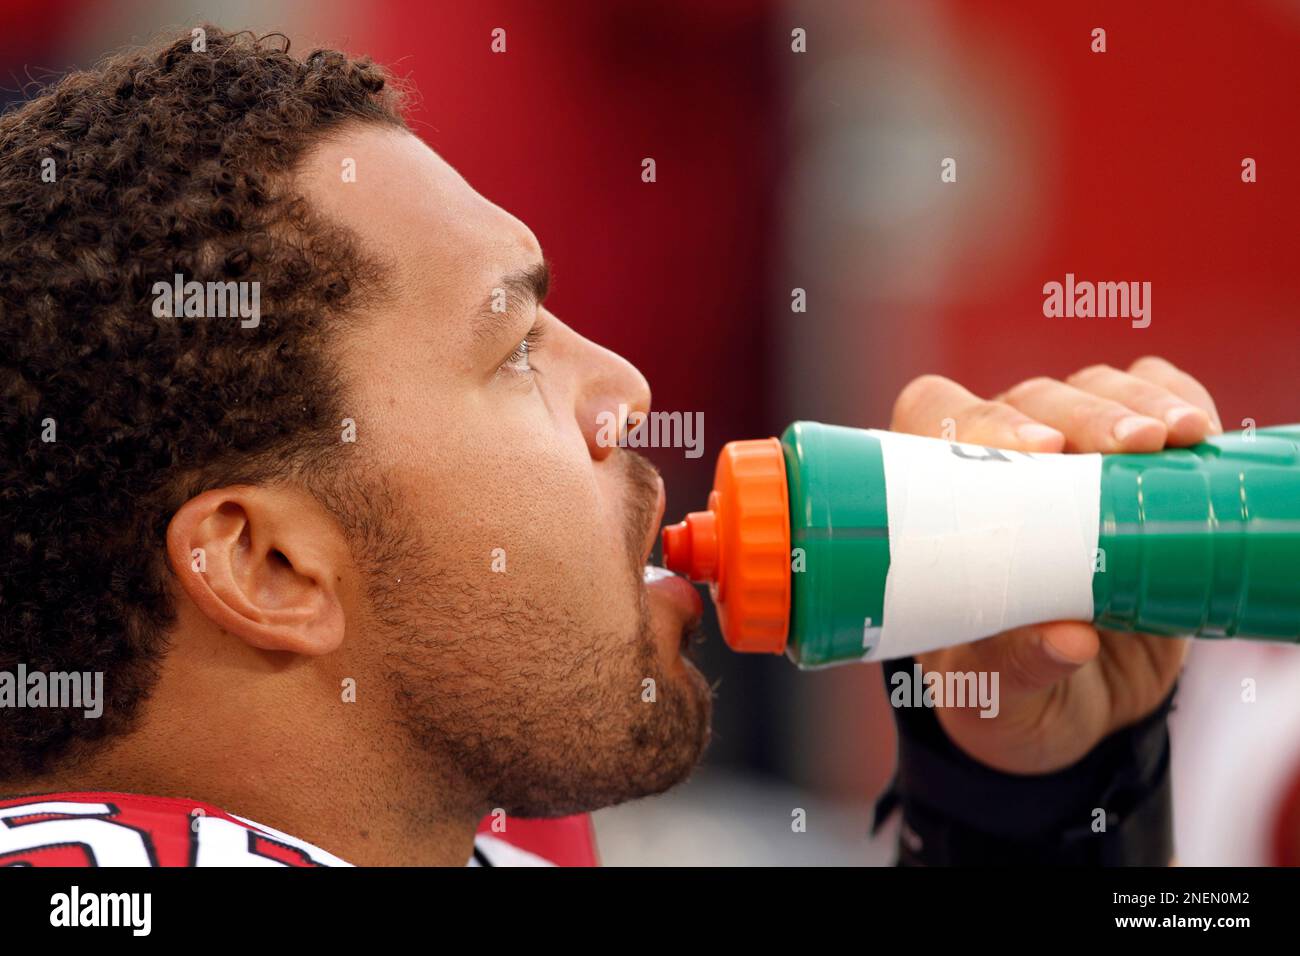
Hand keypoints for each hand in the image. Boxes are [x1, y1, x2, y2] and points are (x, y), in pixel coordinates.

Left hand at [888, 356, 1222, 772]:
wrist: (1075, 706)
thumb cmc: (1006, 691)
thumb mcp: (996, 692)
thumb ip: (1017, 663)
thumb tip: (1070, 640)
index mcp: (941, 504)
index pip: (936, 418)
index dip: (978, 421)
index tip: (1034, 454)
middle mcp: (1001, 465)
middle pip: (1030, 401)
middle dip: (1082, 416)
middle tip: (1130, 445)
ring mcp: (1072, 458)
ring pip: (1093, 393)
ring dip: (1135, 407)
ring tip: (1177, 438)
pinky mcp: (1136, 468)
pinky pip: (1152, 401)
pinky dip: (1178, 400)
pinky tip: (1199, 431)